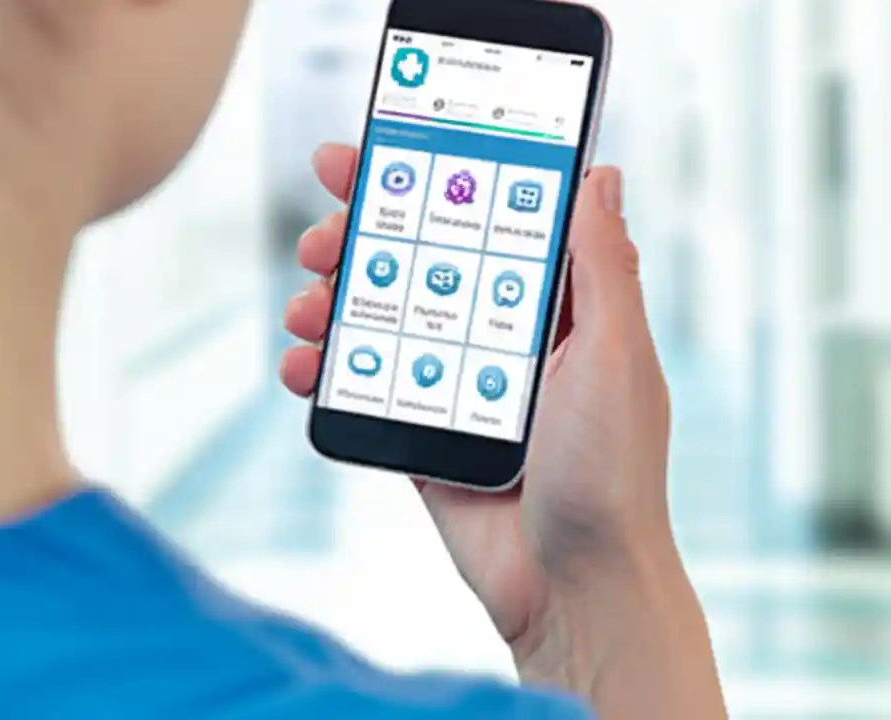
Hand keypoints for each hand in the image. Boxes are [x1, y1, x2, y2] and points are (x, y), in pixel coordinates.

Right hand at [281, 144, 725, 718]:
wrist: (573, 589)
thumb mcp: (617, 356)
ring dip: (331, 302)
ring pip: (379, 321)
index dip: (428, 182)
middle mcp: (501, 338)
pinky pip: (362, 388)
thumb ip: (602, 267)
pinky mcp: (422, 433)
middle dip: (361, 239)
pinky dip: (324, 372)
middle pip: (417, 263)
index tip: (371, 157)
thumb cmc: (613, 477)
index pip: (483, 222)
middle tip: (321, 233)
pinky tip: (301, 367)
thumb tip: (597, 175)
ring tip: (305, 305)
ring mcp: (456, 387)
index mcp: (555, 308)